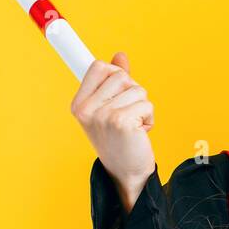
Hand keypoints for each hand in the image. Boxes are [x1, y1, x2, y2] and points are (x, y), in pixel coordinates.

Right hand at [70, 52, 155, 196]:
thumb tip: (120, 55)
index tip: (119, 75)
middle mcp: (87, 109)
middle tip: (129, 114)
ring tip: (134, 126)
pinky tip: (140, 133)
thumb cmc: (119, 141)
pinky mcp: (120, 122)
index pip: (98, 67)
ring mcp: (102, 115)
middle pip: (121, 75)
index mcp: (79, 104)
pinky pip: (146, 104)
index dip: (114, 71)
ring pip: (137, 89)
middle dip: (133, 92)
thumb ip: (114, 83)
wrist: (126, 173)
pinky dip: (149, 118)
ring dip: (143, 106)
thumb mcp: (110, 109)